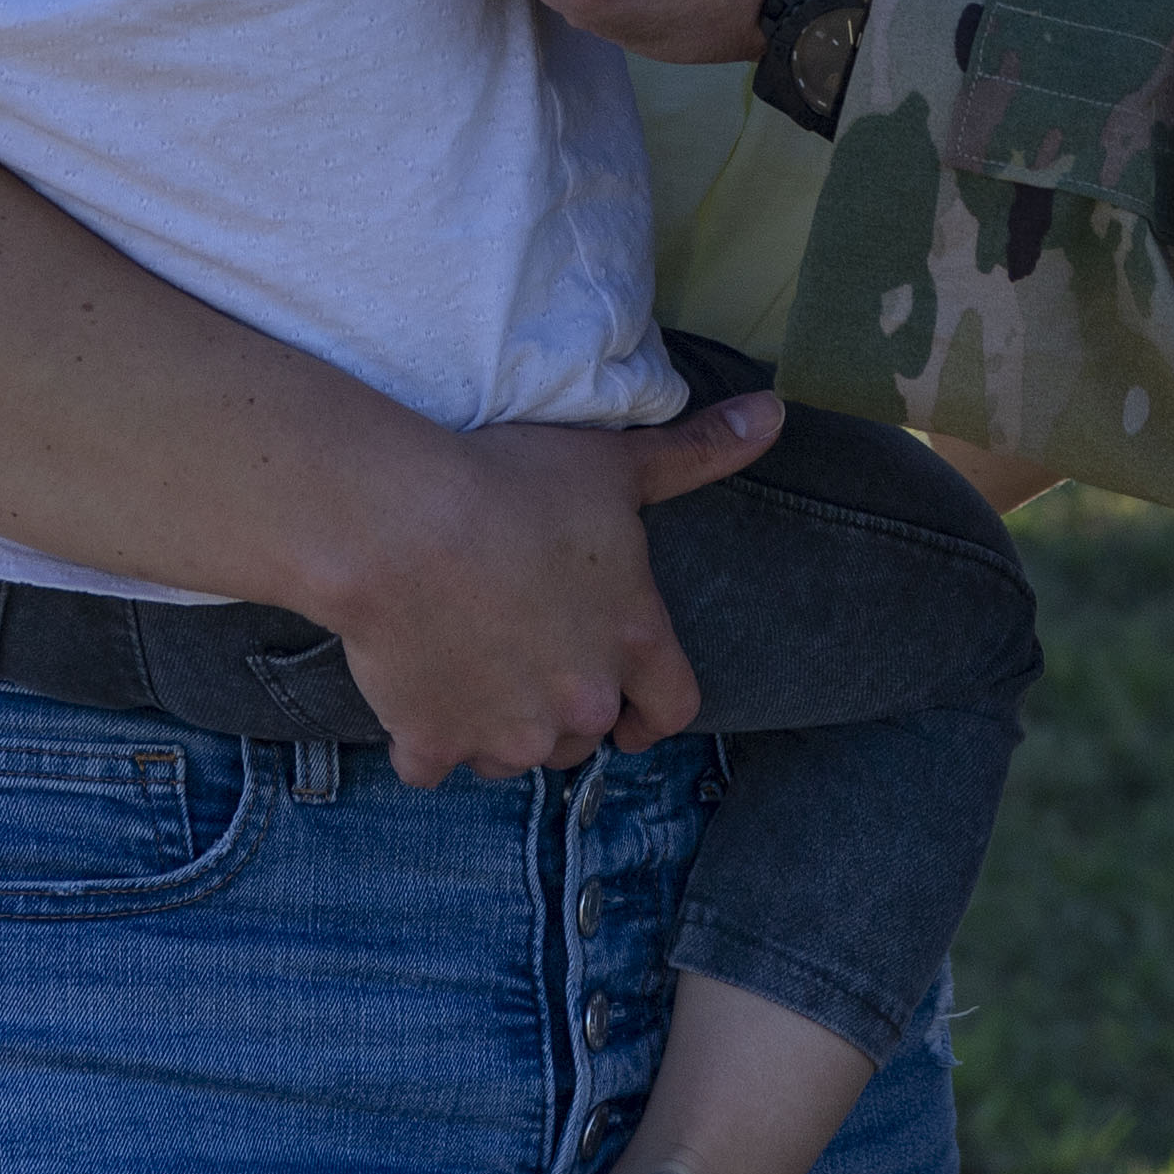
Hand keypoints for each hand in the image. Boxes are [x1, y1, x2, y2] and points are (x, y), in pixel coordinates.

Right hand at [321, 395, 782, 783]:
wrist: (400, 524)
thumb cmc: (512, 484)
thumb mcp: (615, 462)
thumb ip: (698, 452)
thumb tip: (773, 413)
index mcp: (633, 645)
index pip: (674, 711)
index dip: (653, 709)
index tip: (631, 704)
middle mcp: (581, 707)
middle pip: (587, 733)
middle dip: (564, 705)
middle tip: (528, 651)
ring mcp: (506, 735)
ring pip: (513, 752)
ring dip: (499, 722)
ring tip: (471, 656)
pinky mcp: (433, 744)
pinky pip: (432, 760)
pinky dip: (425, 735)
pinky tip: (412, 681)